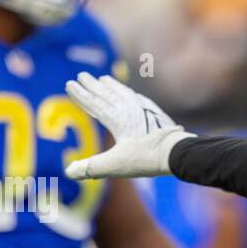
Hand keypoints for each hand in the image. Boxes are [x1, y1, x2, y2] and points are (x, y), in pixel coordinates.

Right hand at [63, 73, 193, 179]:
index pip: (94, 104)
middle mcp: (129, 110)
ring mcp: (144, 110)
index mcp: (116, 119)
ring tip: (104, 79)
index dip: (80, 95)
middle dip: (93, 86)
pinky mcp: (157, 115)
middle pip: (107, 94)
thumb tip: (68, 172)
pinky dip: (131, 94)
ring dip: (112, 86)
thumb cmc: (146, 159)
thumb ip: (92, 168)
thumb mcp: (116, 166)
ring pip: (124, 94)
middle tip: (81, 75)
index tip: (69, 84)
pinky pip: (140, 100)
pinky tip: (132, 95)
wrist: (178, 152)